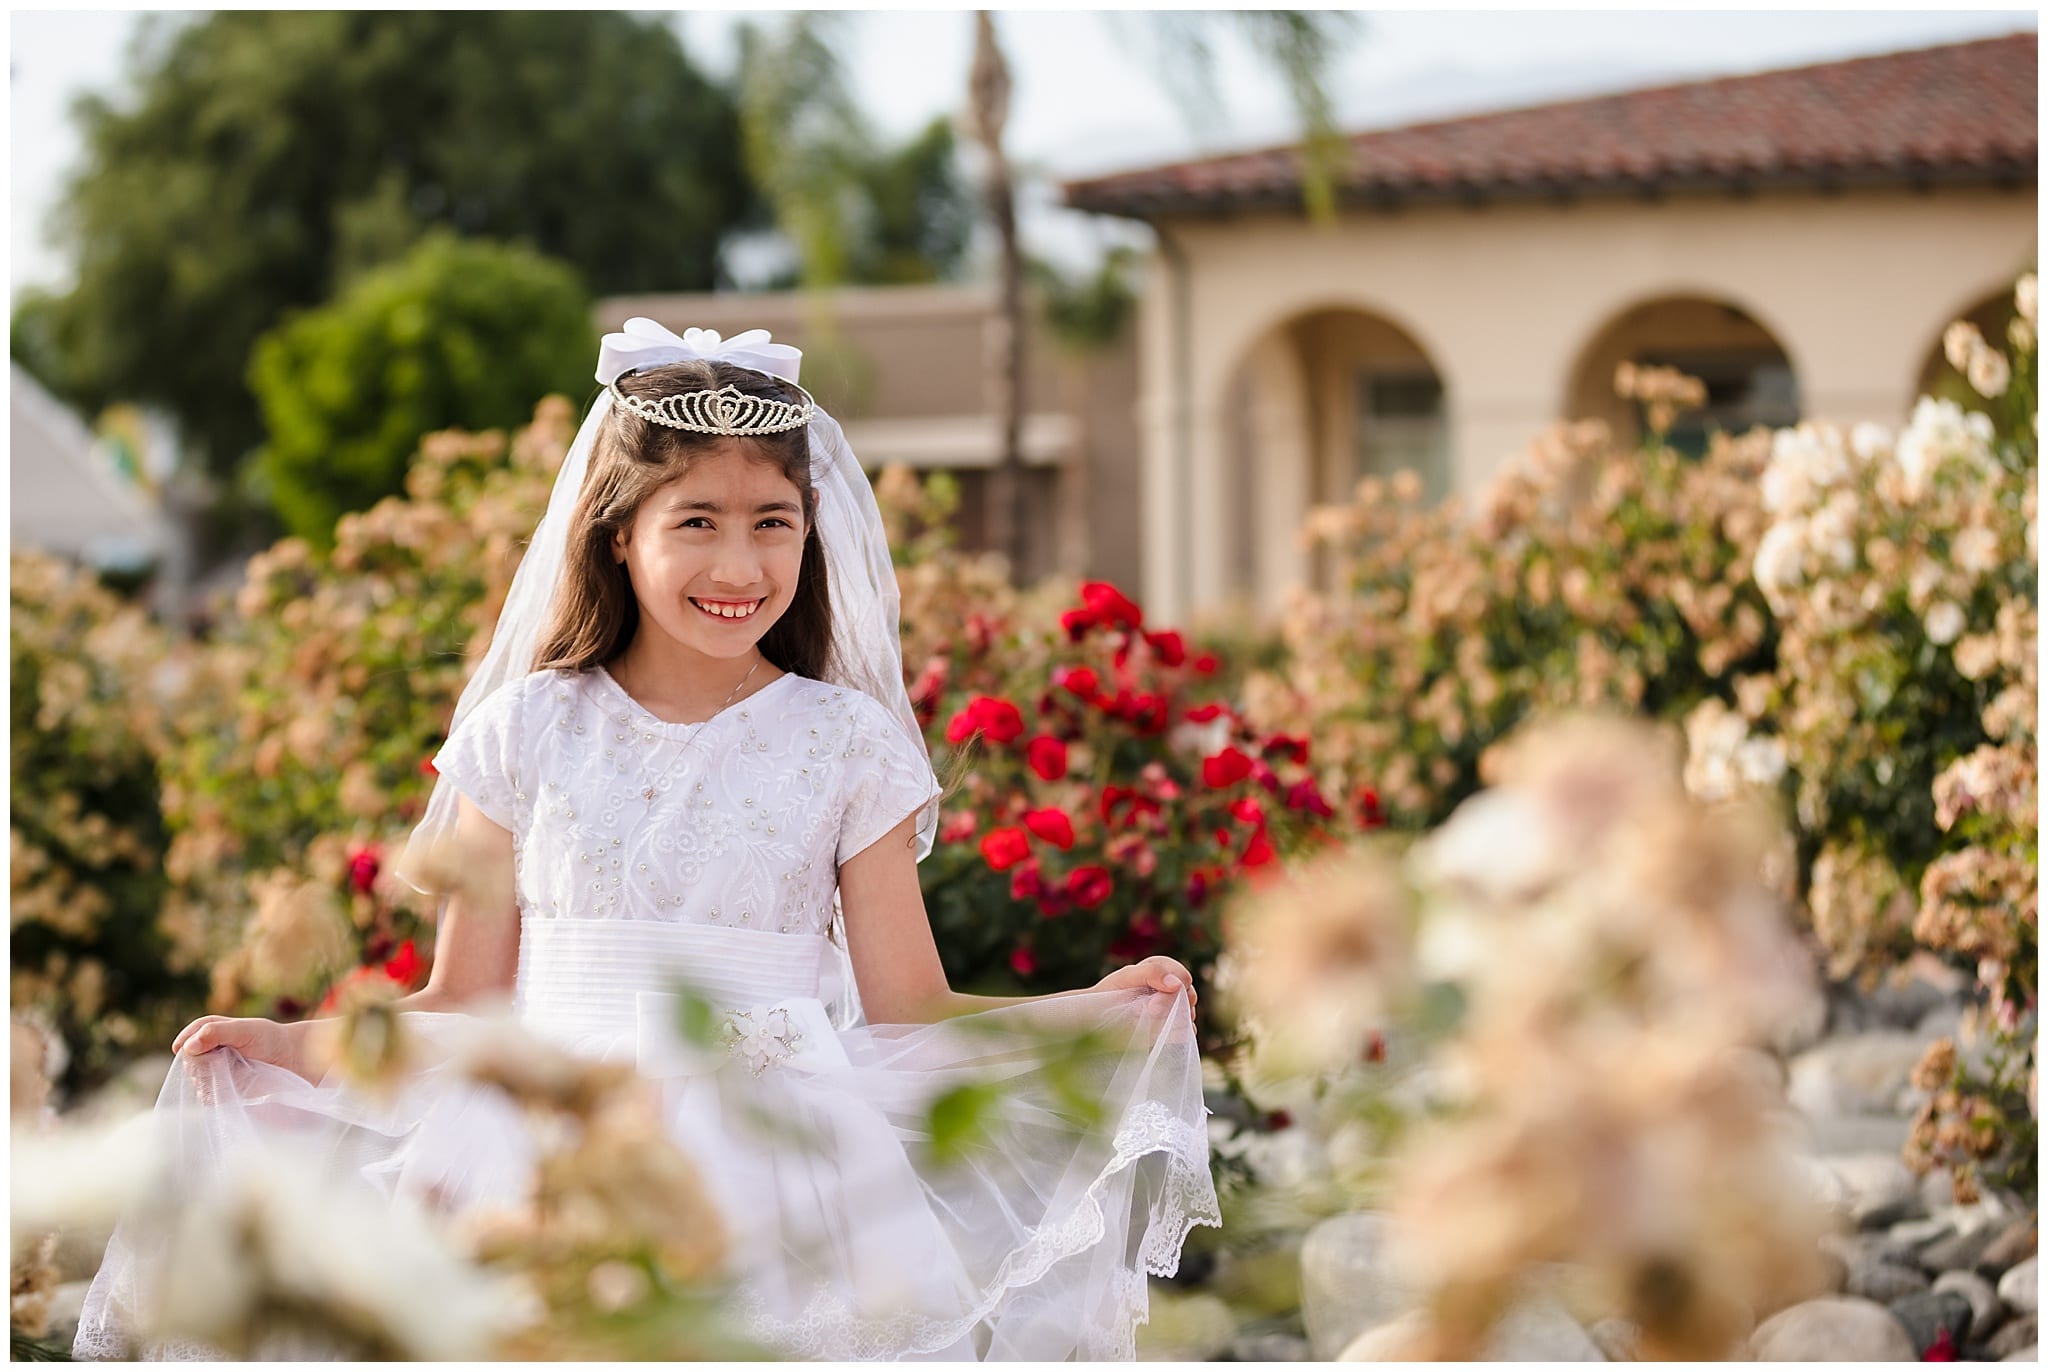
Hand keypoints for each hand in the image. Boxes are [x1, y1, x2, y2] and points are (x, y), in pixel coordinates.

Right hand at [172, 1016, 318, 1082]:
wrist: (291, 1059)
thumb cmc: (269, 1040)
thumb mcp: (245, 1030)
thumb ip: (216, 1032)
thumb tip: (188, 1047)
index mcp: (209, 1032)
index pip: (187, 1042)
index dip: (192, 1047)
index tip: (204, 1051)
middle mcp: (207, 1053)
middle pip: (189, 1064)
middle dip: (207, 1064)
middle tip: (231, 1060)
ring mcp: (213, 1073)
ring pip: (197, 1081)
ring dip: (215, 1079)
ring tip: (239, 1071)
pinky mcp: (220, 1090)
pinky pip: (207, 1097)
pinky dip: (218, 1093)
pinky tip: (234, 1086)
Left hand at [1094, 956, 1198, 1026]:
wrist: (1097, 1016)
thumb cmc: (1110, 992)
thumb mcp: (1126, 977)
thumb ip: (1151, 973)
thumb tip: (1176, 984)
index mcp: (1162, 970)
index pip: (1183, 977)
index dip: (1174, 989)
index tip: (1153, 1006)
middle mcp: (1171, 987)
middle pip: (1189, 996)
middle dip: (1174, 1006)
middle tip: (1152, 1014)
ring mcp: (1172, 1008)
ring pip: (1189, 1014)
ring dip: (1175, 1021)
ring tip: (1152, 1023)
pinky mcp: (1170, 1027)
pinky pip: (1186, 1032)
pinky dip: (1178, 1034)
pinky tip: (1161, 1035)